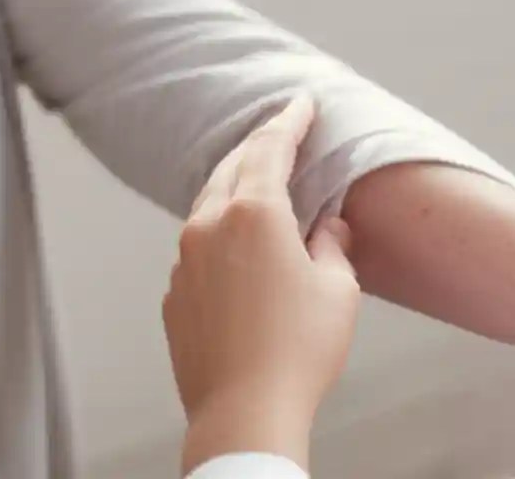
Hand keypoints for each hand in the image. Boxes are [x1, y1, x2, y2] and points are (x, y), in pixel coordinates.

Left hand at [164, 97, 360, 473]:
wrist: (245, 411)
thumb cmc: (300, 351)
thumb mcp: (339, 290)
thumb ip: (332, 246)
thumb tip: (326, 228)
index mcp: (254, 214)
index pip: (271, 148)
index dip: (289, 121)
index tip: (302, 103)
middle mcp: (210, 227)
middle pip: (233, 166)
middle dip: (259, 144)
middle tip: (282, 130)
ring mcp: (185, 261)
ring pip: (209, 204)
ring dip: (236, 185)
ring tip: (261, 182)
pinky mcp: (176, 294)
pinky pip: (199, 245)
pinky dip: (221, 230)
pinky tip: (242, 247)